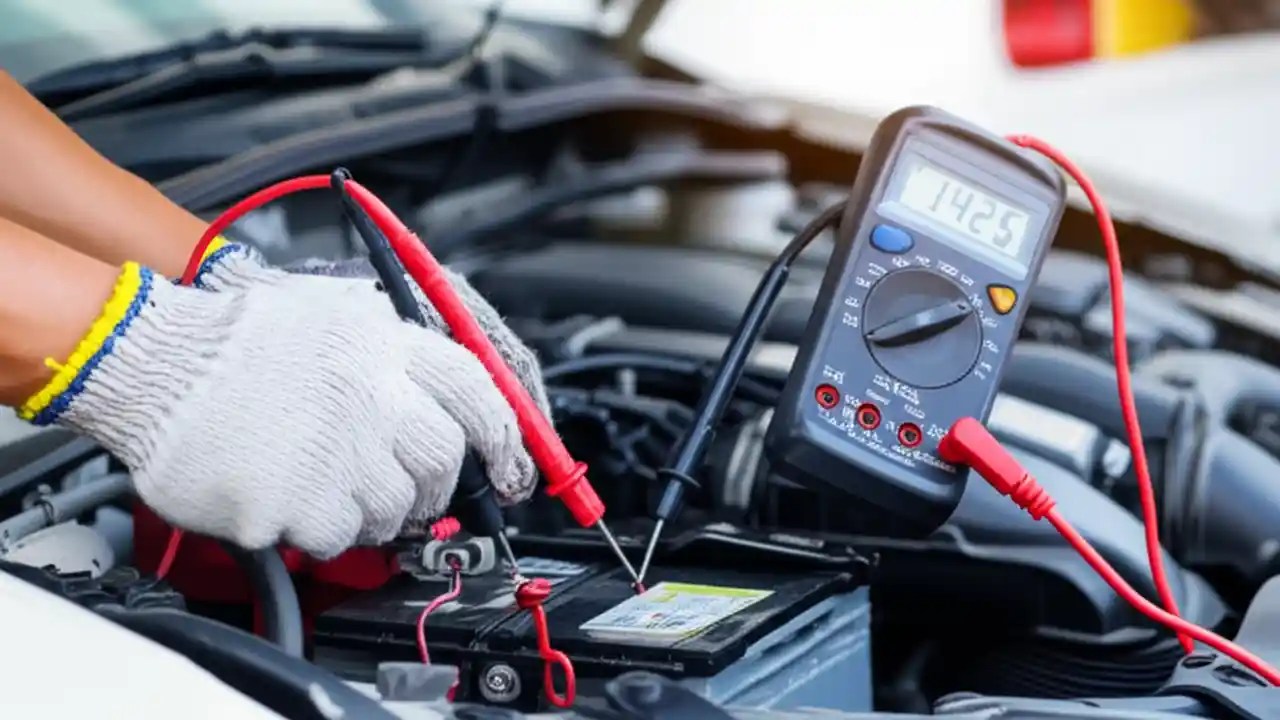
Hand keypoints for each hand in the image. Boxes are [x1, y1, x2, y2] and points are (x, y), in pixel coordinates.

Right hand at [30, 259, 533, 557]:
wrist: (149, 362)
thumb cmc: (231, 335)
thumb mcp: (329, 307)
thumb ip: (391, 341)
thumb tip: (449, 388)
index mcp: (383, 345)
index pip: (477, 391)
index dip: (506, 435)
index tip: (513, 467)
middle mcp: (370, 397)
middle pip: (443, 462)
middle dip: (435, 485)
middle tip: (410, 489)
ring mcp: (335, 452)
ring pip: (395, 507)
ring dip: (371, 507)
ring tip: (327, 481)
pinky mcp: (296, 501)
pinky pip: (337, 535)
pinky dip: (321, 528)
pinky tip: (291, 496)